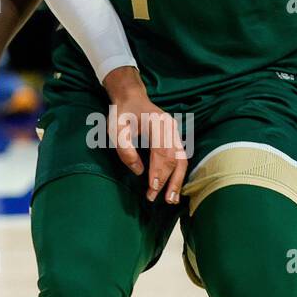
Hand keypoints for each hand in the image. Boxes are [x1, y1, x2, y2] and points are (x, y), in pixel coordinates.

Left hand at [104, 67, 186, 203]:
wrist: (131, 96)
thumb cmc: (121, 113)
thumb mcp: (115, 128)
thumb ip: (124, 149)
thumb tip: (139, 171)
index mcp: (156, 123)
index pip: (162, 152)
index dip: (159, 172)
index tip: (152, 189)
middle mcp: (170, 127)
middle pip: (175, 158)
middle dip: (168, 181)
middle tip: (160, 199)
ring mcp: (175, 131)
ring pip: (182, 159)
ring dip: (177, 180)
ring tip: (172, 199)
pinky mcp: (174, 136)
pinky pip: (180, 157)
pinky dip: (178, 173)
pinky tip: (173, 186)